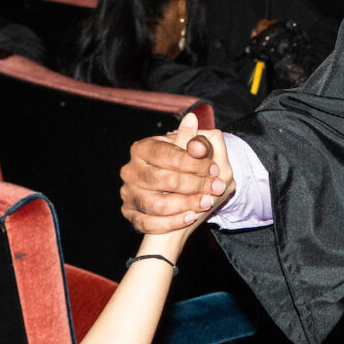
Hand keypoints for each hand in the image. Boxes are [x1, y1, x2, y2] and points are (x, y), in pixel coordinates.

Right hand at [121, 111, 232, 234]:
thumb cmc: (187, 171)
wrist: (176, 197)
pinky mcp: (130, 214)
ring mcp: (128, 193)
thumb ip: (196, 141)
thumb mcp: (195, 154)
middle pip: (162, 179)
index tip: (215, 169)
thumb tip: (192, 120)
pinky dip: (172, 222)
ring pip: (156, 204)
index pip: (168, 155)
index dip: (194, 163)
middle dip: (193, 184)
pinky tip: (190, 216)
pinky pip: (149, 223)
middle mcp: (130, 170)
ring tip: (206, 201)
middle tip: (215, 187)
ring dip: (185, 204)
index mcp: (143, 148)